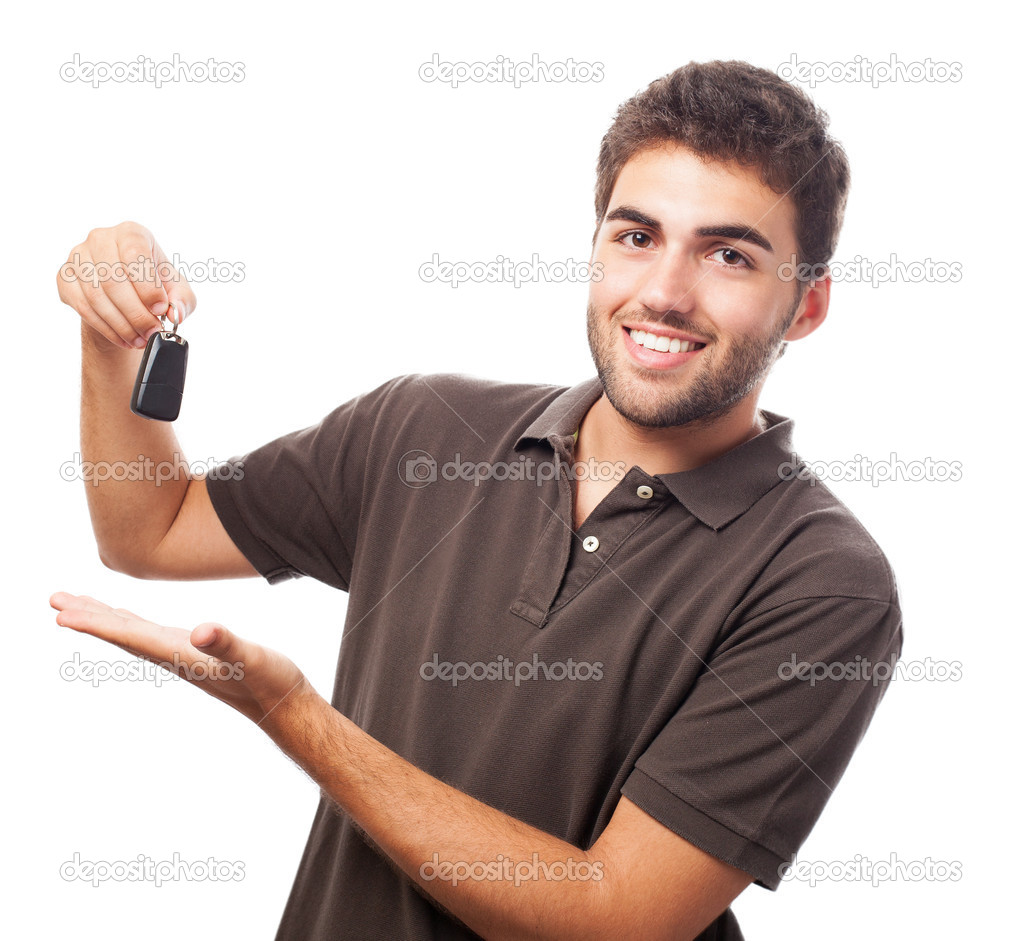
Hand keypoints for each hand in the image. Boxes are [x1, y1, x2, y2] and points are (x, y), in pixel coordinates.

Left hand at [49, 592, 311, 728]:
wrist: (284, 707)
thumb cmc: (271, 683)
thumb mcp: (252, 658)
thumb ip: (227, 644)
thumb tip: (201, 631)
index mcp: (182, 656)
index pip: (131, 637)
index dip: (97, 623)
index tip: (62, 614)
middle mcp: (175, 657)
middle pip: (123, 634)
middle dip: (89, 617)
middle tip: (54, 600)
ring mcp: (182, 655)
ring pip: (133, 634)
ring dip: (104, 619)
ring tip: (76, 606)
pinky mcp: (194, 652)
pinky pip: (150, 635)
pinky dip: (130, 623)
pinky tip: (126, 619)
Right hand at [56, 221, 196, 350]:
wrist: (125, 295)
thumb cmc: (155, 286)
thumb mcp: (178, 291)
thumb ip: (183, 300)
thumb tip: (176, 314)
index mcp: (132, 233)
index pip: (135, 255)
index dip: (148, 287)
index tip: (161, 310)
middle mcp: (101, 238)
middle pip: (113, 279)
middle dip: (136, 313)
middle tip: (151, 332)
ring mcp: (78, 256)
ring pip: (96, 296)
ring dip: (121, 324)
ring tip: (140, 339)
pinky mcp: (64, 277)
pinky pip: (82, 306)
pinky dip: (106, 328)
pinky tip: (123, 338)